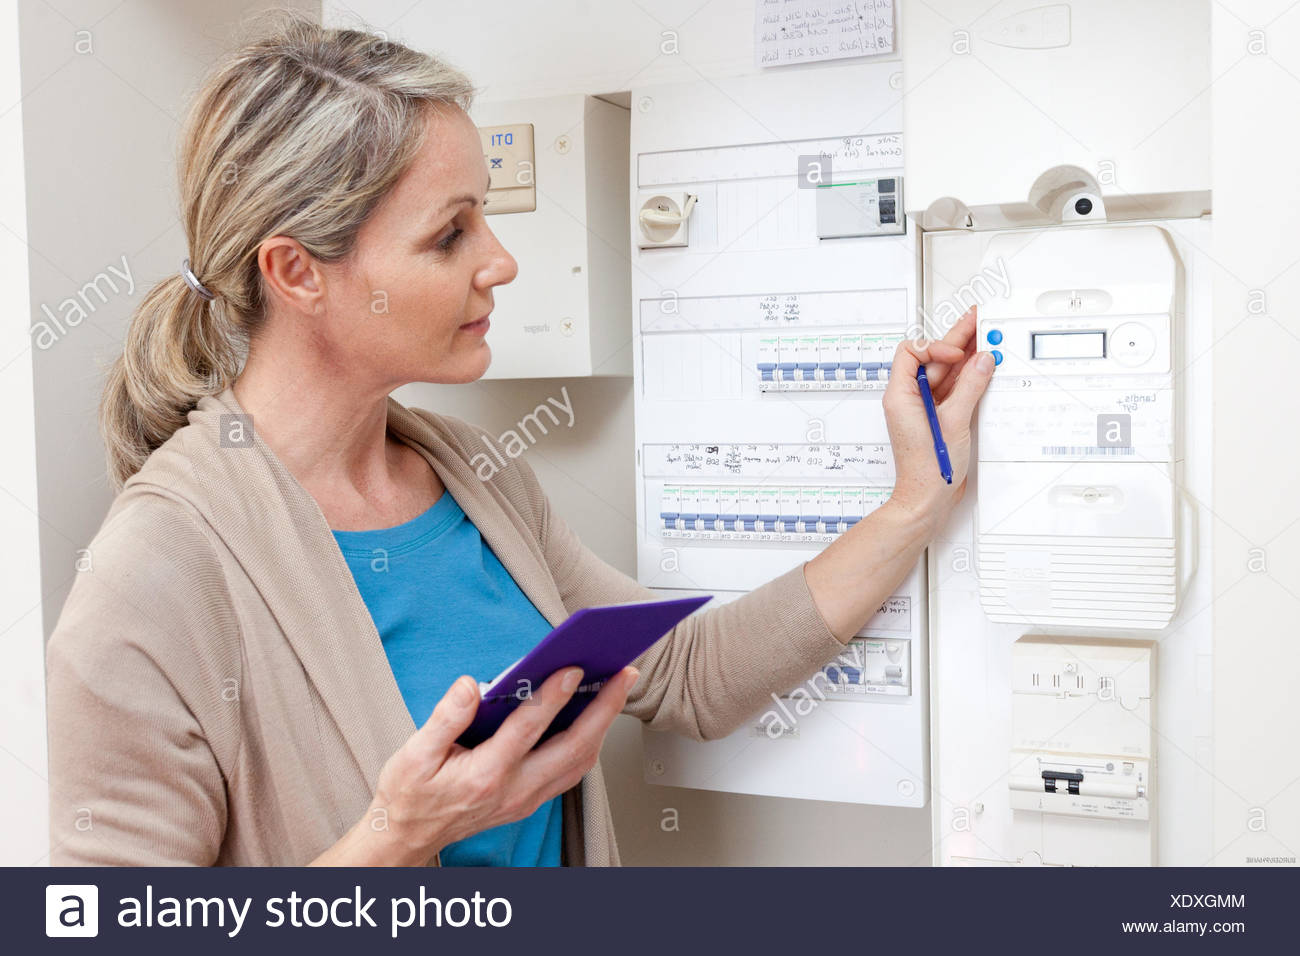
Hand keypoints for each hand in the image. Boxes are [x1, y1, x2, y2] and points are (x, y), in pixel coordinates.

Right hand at [362, 663, 638, 864]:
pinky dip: (590, 742)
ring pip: (580, 762)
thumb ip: (445, 717)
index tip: (572, 667)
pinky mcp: (530, 801)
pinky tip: (595, 718)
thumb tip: (471, 685)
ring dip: (604, 724)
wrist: (408, 837)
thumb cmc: (410, 793)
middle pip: (573, 747)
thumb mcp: (413, 753)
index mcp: (485, 774)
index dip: (552, 696)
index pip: (527, 729)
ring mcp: (526, 799)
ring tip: (617, 688)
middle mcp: (514, 790)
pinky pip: (572, 772)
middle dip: (605, 708)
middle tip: (623, 673)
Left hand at [882, 306, 995, 530]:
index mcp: (901, 395)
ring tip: (988, 337)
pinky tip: (986, 366)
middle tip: (979, 319)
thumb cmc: (927, 471)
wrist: (928, 500)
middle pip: (933, 359)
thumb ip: (970, 387)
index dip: (935, 346)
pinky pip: (955, 390)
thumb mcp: (953, 422)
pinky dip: (971, 378)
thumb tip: (983, 361)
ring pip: (946, 373)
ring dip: (967, 357)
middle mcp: (910, 399)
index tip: (957, 353)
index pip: (912, 352)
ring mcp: (926, 408)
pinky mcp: (940, 418)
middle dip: (957, 340)